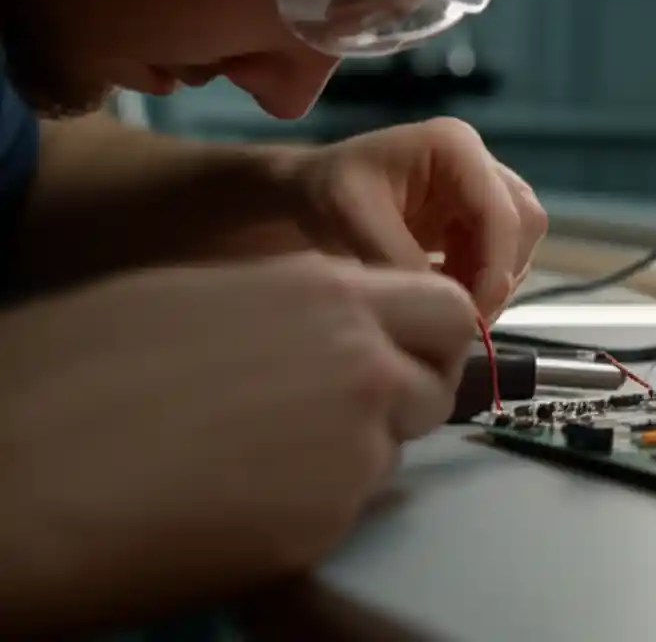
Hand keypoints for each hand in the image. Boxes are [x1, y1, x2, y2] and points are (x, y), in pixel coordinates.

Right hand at [0, 253, 474, 636]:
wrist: (19, 471)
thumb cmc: (73, 373)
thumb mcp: (197, 298)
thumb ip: (291, 310)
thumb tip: (331, 330)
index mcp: (326, 293)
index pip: (447, 308)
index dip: (430, 336)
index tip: (408, 352)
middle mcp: (360, 366)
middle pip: (439, 383)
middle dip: (411, 394)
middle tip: (347, 411)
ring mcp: (351, 451)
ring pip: (395, 450)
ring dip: (356, 452)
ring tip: (264, 455)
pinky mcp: (325, 528)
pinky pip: (349, 509)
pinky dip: (314, 507)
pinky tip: (241, 500)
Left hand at [278, 118, 547, 320]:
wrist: (307, 197)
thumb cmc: (324, 195)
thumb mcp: (353, 221)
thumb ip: (401, 260)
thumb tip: (449, 307)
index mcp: (454, 146)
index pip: (501, 212)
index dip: (496, 267)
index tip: (471, 314)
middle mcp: (479, 161)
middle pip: (525, 224)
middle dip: (498, 275)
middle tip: (462, 315)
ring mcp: (482, 188)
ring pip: (521, 242)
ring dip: (492, 280)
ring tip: (447, 304)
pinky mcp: (477, 215)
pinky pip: (502, 253)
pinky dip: (481, 280)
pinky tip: (445, 293)